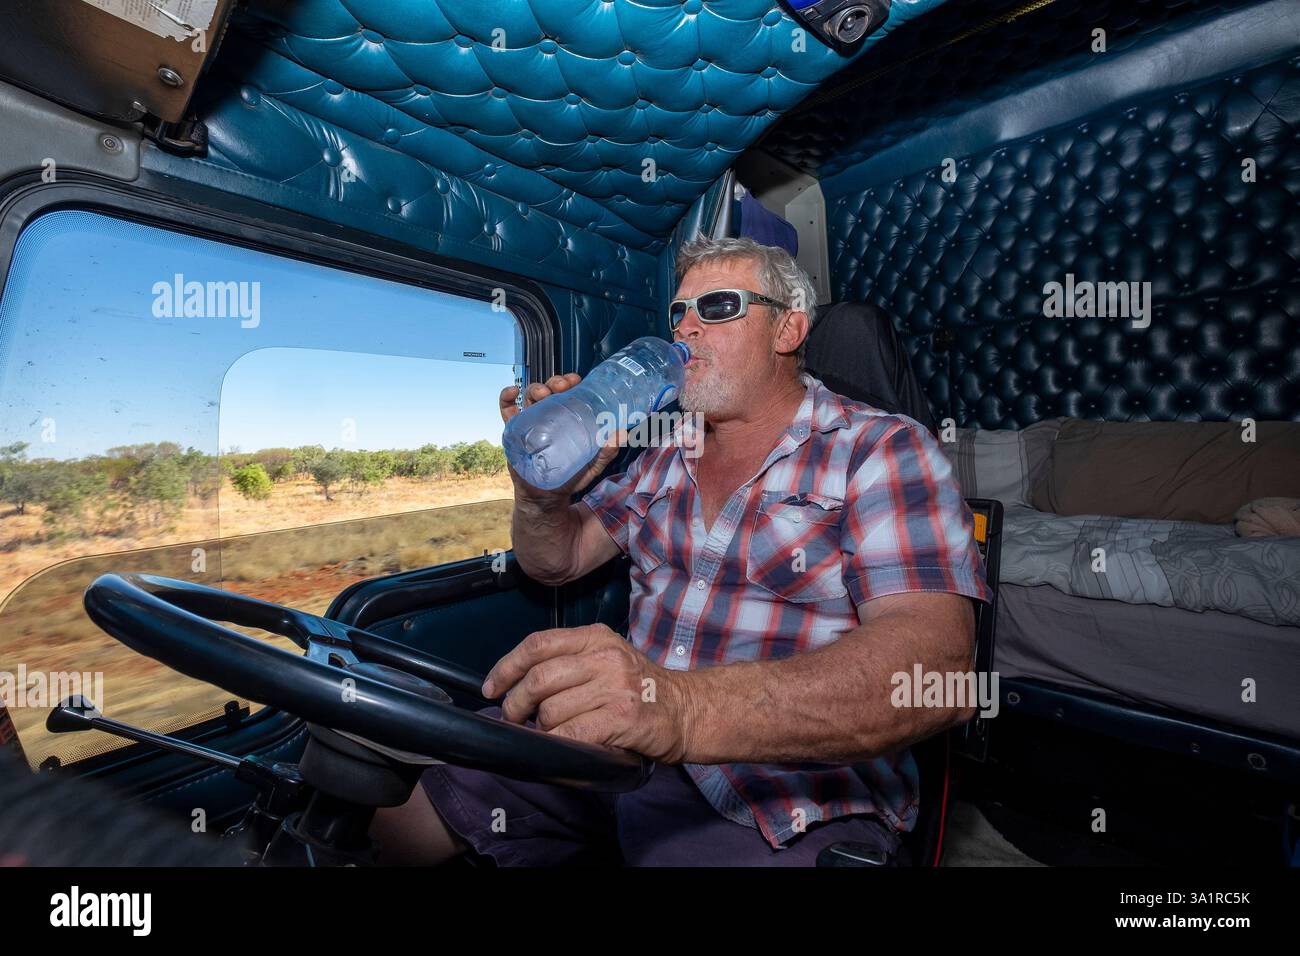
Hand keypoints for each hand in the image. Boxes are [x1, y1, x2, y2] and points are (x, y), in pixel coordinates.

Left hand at [481, 623, 691, 763]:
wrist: (689, 710)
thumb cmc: (642, 689)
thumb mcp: (609, 658)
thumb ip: (571, 661)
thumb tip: (519, 682)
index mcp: (596, 637)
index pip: (537, 644)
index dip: (506, 666)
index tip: (491, 688)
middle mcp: (605, 657)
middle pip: (538, 679)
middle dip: (516, 704)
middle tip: (515, 718)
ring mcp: (615, 687)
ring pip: (551, 710)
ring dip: (542, 729)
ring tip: (552, 733)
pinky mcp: (622, 718)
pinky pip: (572, 734)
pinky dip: (557, 744)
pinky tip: (561, 747)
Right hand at [499, 374, 625, 498]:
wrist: (548, 496)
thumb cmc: (569, 476)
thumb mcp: (592, 463)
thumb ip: (607, 451)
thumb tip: (623, 434)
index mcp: (565, 417)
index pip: (566, 393)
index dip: (569, 381)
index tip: (576, 379)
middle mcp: (547, 415)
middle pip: (548, 390)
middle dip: (554, 382)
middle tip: (563, 386)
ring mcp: (529, 422)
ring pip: (529, 396)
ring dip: (535, 388)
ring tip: (543, 393)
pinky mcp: (514, 432)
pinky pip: (506, 410)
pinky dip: (506, 398)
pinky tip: (513, 391)